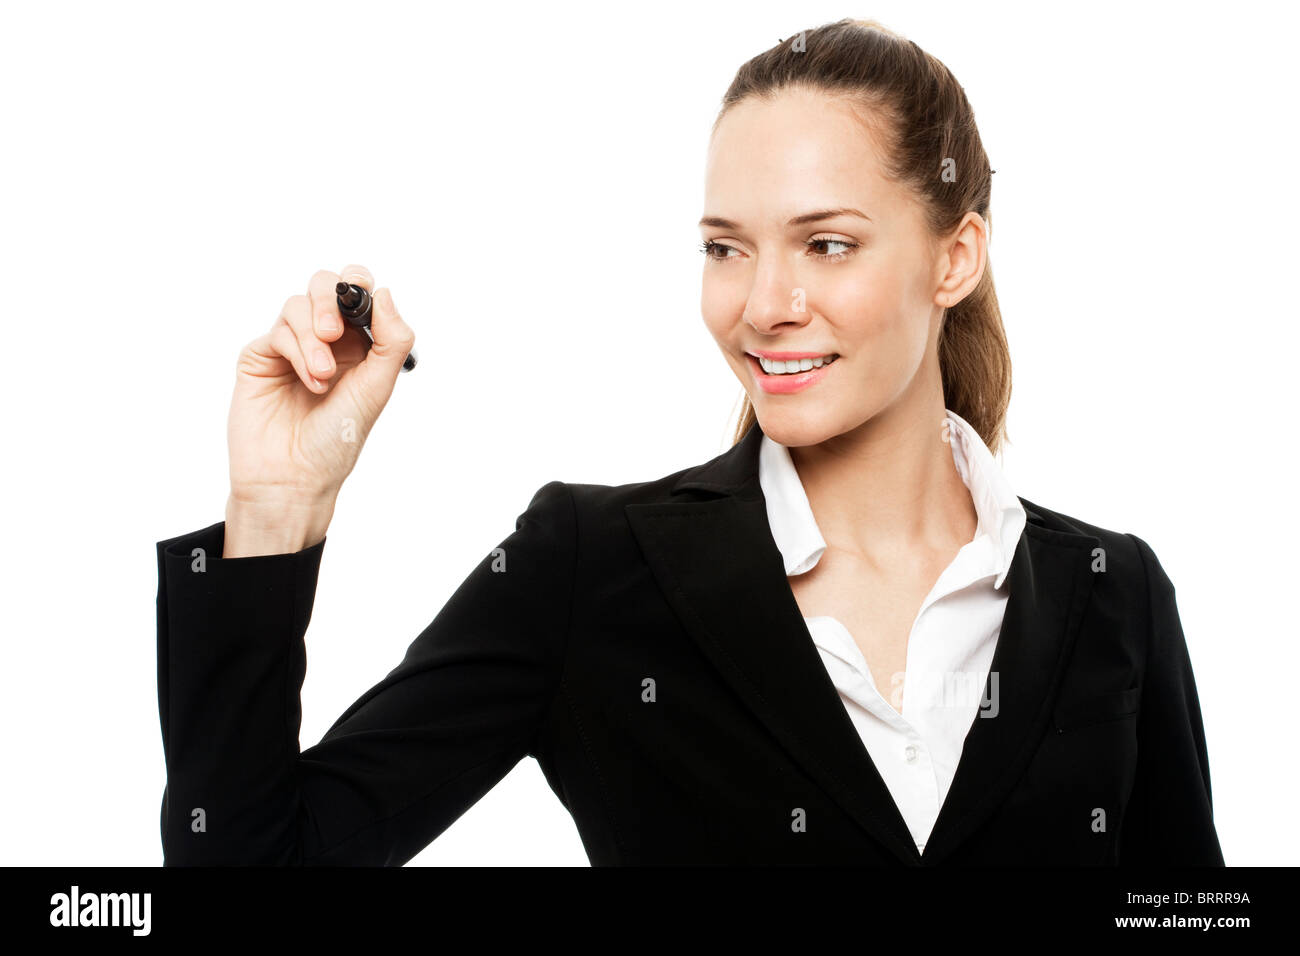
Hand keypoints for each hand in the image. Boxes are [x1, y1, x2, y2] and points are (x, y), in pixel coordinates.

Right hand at [226, 264, 415, 531]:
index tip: (362, 300)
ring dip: (313, 338)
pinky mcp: (262, 356)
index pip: (359, 292)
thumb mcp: (377, 387)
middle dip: (330, 299)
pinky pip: (278, 331)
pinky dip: (297, 352)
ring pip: (298, 304)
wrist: (294, 477)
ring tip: (323, 377)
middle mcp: (325, 341)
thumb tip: (387, 293)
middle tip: (334, 332)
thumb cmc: (337, 440)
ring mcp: (291, 347)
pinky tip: (310, 383)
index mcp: (359, 344)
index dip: (360, 285)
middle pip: (325, 284)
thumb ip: (391, 339)